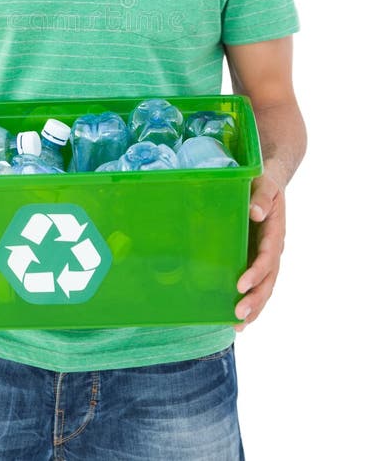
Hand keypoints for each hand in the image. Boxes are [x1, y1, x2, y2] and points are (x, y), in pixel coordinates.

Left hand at [234, 168, 285, 331]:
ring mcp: (264, 257)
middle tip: (238, 314)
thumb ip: (261, 196)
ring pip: (264, 288)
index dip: (256, 272)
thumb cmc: (263, 182)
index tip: (241, 284)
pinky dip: (248, 302)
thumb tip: (256, 212)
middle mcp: (272, 249)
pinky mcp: (253, 259)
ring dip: (253, 307)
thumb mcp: (264, 184)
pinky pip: (254, 285)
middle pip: (268, 280)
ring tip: (237, 326)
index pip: (268, 256)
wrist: (267, 183)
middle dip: (255, 299)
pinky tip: (233, 318)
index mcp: (275, 232)